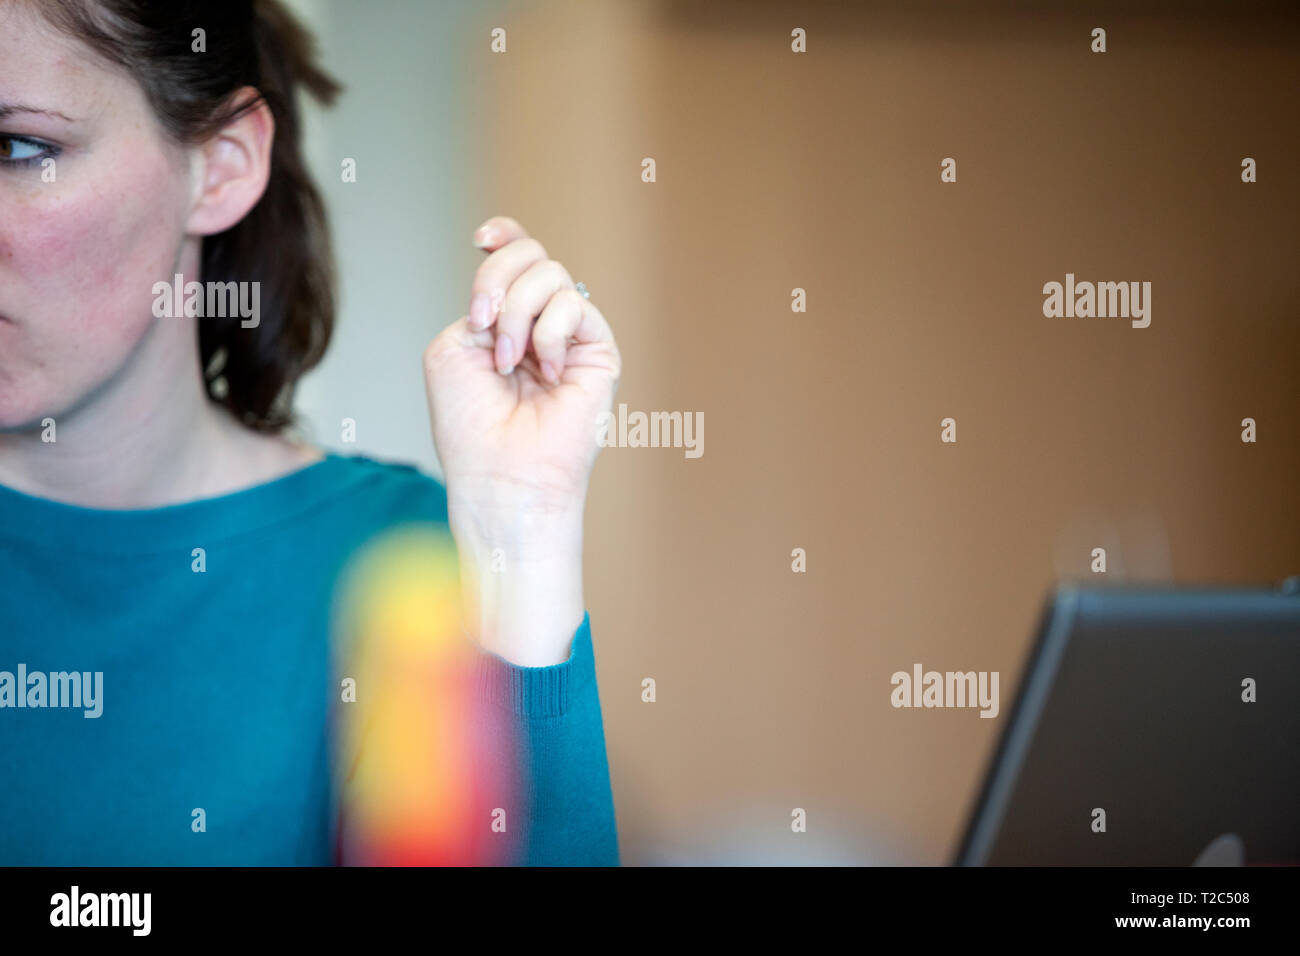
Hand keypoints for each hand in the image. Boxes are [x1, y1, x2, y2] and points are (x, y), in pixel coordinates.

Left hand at [422, 216, 620, 664]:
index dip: (504, 235)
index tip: (481, 239)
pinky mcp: (600, 352)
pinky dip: (548, 333)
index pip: (516, 256)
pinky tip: (545, 371)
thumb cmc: (470, 426)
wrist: (501, 474)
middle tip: (484, 325)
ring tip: (510, 363)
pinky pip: (577, 306)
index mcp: (505, 321)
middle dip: (497, 279)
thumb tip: (522, 287)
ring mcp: (571, 338)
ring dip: (518, 314)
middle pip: (532, 255)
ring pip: (552, 275)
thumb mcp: (453, 348)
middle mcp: (540, 325)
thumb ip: (481, 302)